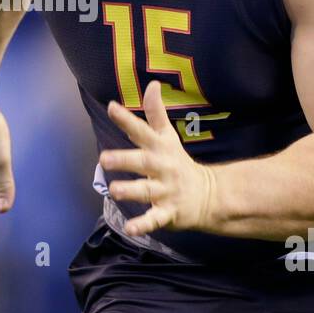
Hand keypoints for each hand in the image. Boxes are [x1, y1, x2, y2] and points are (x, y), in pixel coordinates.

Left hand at [100, 80, 218, 236]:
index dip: (127, 119)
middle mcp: (162, 168)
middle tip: (104, 159)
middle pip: (143, 162)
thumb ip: (156, 112)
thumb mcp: (168, 137)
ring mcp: (165, 191)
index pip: (142, 130)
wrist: (209, 196)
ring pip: (146, 191)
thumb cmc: (178, 162)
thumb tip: (151, 83)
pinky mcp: (167, 213)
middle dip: (125, 160)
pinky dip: (143, 225)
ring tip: (114, 190)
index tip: (111, 107)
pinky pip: (154, 220)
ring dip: (131, 191)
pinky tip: (130, 229)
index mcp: (160, 148)